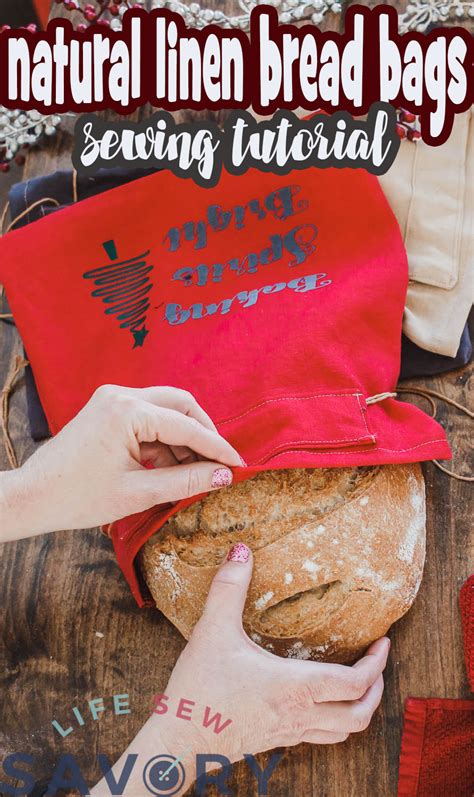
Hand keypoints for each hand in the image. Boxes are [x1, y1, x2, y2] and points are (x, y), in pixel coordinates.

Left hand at [0, 385, 240, 540]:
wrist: (34, 497)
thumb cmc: (78, 497)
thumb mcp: (139, 493)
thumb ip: (186, 481)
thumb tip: (224, 476)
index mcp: (126, 411)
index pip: (186, 426)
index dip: (217, 447)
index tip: (239, 464)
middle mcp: (121, 395)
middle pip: (181, 405)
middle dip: (203, 434)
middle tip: (220, 464)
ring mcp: (113, 399)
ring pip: (166, 410)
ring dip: (184, 439)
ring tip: (194, 474)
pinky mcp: (109, 409)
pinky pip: (149, 418)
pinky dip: (164, 441)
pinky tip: (170, 468)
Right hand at [92, 545, 389, 795]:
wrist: (177, 741)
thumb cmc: (199, 689)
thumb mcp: (212, 631)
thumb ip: (228, 588)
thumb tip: (241, 550)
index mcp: (294, 688)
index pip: (354, 682)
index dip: (377, 663)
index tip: (385, 642)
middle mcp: (298, 714)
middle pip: (359, 713)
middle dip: (376, 689)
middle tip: (377, 665)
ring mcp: (288, 733)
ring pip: (343, 731)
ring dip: (359, 709)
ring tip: (359, 686)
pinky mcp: (274, 741)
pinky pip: (319, 737)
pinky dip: (334, 721)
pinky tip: (318, 703)